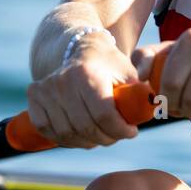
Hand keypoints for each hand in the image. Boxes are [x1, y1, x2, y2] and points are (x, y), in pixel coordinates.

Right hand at [25, 35, 139, 148]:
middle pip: (85, 127)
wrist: (82, 47)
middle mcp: (62, 80)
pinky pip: (48, 130)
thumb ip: (139, 93)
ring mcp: (45, 89)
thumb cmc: (110, 64)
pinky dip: (65, 139)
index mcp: (87, 73)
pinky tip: (81, 135)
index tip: (132, 132)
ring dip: (87, 141)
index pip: (103, 115)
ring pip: (66, 133)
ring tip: (102, 135)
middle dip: (107, 137)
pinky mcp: (34, 97)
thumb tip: (156, 110)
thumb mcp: (129, 73)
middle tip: (117, 135)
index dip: (120, 130)